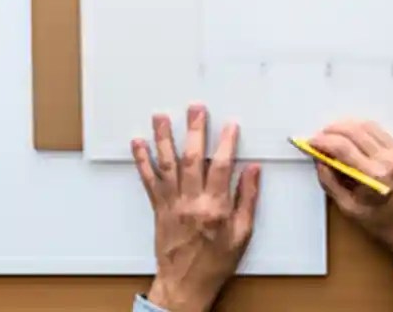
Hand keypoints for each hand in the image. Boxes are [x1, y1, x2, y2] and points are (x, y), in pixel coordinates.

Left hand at [132, 105, 259, 311]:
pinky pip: (149, 180)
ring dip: (163, 138)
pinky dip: (142, 160)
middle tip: (196, 109)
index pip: (221, 167)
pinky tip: (138, 144)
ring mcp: (172, 203)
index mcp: (215, 208)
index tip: (230, 125)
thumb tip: (253, 171)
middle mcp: (191, 202)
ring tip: (161, 117)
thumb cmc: (216, 262)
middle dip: (194, 130)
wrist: (185, 284)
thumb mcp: (242, 233)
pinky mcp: (158, 208)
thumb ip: (248, 199)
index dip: (226, 143)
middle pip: (192, 158)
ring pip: (167, 165)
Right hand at [310, 120, 392, 265]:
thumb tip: (319, 161)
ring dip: (346, 126)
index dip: (321, 141)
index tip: (310, 143)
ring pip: (366, 126)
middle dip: (331, 131)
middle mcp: (388, 159)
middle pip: (353, 130)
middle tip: (319, 138)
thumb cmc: (387, 226)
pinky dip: (362, 130)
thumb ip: (331, 183)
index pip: (341, 147)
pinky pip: (379, 131)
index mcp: (374, 176)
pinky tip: (353, 138)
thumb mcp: (351, 209)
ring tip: (333, 136)